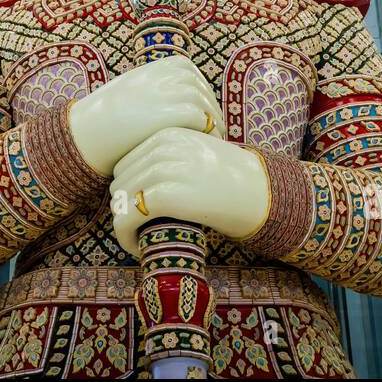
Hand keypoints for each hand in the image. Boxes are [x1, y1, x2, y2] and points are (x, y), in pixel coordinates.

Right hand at [68, 56, 224, 176]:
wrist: (84, 134)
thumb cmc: (102, 120)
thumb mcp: (127, 92)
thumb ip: (149, 90)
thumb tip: (168, 99)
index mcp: (151, 67)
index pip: (189, 72)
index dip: (200, 91)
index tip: (202, 109)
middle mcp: (162, 75)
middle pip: (201, 88)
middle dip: (210, 107)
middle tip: (215, 127)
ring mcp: (167, 91)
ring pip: (206, 103)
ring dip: (214, 121)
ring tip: (215, 138)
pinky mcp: (171, 113)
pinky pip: (203, 119)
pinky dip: (209, 131)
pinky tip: (207, 144)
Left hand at [108, 128, 269, 257]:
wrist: (262, 194)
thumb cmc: (231, 181)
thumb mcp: (197, 153)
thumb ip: (167, 159)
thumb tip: (130, 187)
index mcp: (167, 133)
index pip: (124, 163)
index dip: (128, 192)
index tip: (139, 213)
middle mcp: (162, 147)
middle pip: (119, 183)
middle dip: (123, 208)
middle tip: (138, 230)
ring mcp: (163, 169)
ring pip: (120, 202)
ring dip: (123, 226)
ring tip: (138, 240)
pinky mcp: (166, 195)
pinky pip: (127, 219)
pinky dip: (125, 237)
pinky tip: (138, 248)